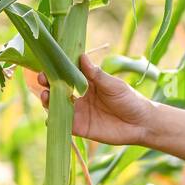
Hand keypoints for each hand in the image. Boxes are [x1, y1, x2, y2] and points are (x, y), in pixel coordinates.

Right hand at [36, 52, 153, 146]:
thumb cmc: (130, 100)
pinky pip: (64, 124)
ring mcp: (79, 112)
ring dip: (48, 101)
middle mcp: (80, 97)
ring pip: (57, 106)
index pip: (67, 74)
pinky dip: (54, 121)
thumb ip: (96, 74)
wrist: (141, 124)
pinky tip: (49, 118)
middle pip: (58, 89)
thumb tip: (82, 56)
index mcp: (87, 83)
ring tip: (45, 95)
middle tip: (43, 79)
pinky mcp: (80, 128)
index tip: (48, 64)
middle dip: (48, 84)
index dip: (56, 69)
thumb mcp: (113, 85)